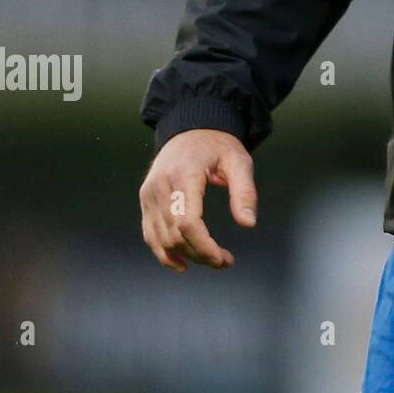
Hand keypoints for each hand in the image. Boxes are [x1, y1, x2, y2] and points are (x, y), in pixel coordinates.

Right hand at [139, 129, 257, 271]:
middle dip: (200, 254)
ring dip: (185, 256)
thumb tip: (248, 223)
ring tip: (211, 260)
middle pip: (175, 234)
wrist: (190, 129)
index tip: (223, 259)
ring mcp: (149, 194)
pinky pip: (150, 234)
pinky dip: (164, 253)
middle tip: (224, 261)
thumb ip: (244, 191)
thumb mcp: (239, 161)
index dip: (204, 247)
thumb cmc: (217, 145)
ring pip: (161, 238)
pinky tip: (182, 263)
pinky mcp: (145, 200)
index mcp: (184, 174)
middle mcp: (160, 185)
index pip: (188, 222)